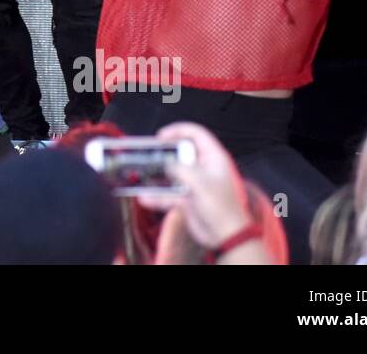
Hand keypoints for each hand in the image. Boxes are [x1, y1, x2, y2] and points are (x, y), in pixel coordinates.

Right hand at [136, 122, 252, 248]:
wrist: (226, 236)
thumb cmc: (219, 206)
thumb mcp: (200, 182)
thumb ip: (179, 168)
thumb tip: (164, 163)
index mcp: (212, 157)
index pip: (196, 134)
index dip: (178, 130)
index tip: (160, 137)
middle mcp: (202, 168)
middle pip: (179, 152)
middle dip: (162, 153)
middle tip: (147, 154)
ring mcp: (193, 183)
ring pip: (170, 173)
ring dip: (156, 175)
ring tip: (140, 174)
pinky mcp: (186, 199)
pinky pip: (167, 193)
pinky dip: (156, 196)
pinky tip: (144, 198)